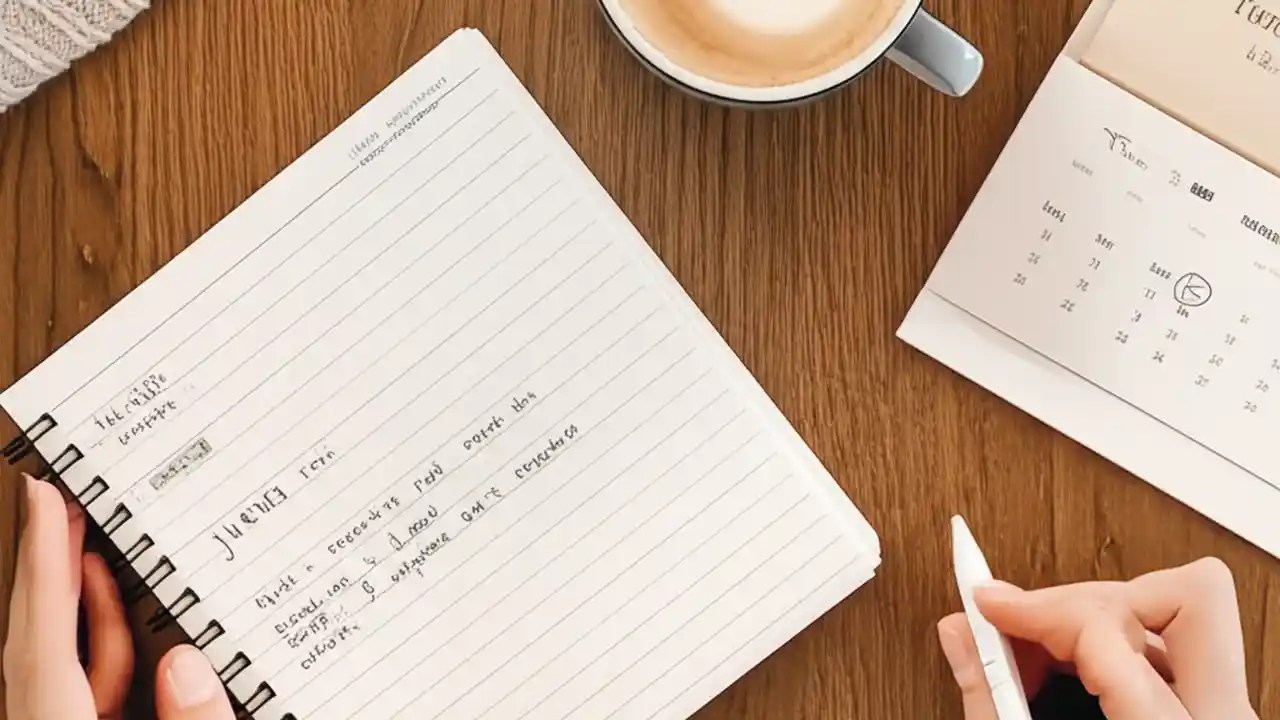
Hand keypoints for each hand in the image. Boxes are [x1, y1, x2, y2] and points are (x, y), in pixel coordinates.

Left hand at [5, 475, 236, 718]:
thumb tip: (189, 665)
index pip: (46, 638)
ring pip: (62, 654)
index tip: (45, 501)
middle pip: (40, 635)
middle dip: (51, 561)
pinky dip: (101, 639)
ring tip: (92, 541)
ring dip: (82, 597)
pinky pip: (83, 677)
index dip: (46, 562)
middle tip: (57, 500)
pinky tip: (119, 610)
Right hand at [936, 558, 1258, 718]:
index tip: (988, 602)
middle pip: (1190, 593)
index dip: (1037, 608)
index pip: (1110, 638)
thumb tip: (962, 635)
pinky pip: (1180, 648)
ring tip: (1046, 654)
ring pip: (1186, 612)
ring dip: (1105, 620)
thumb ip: (993, 701)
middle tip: (1035, 617)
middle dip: (1097, 595)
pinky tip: (1076, 675)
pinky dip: (1118, 649)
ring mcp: (1227, 713)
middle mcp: (1221, 718)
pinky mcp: (1216, 711)